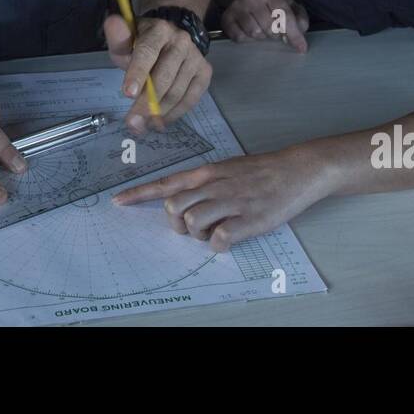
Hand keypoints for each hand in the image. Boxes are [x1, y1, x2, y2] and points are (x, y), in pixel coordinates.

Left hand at [104, 14, 211, 133]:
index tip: (128, 94)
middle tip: (132, 123)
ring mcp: (196, 57)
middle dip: (146, 103)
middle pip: (164, 77)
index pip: (147, 52)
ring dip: (159, 113)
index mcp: (159, 30)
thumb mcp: (127, 39)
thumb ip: (118, 38)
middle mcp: (181, 41)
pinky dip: (175, 114)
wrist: (171, 37)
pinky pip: (191, 99)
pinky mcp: (205, 72)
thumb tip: (112, 23)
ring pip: (177, 92)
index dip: (138, 73)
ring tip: (143, 125)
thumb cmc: (143, 43)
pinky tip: (160, 122)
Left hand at [112, 146, 332, 250]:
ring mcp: (231, 202)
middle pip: (173, 207)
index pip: (165, 183)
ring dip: (198, 234)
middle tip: (195, 226)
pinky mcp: (248, 220)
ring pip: (192, 222)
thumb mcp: (226, 168)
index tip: (117, 202)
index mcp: (206, 173)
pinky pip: (219, 238)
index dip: (138, 195)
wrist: (296, 170)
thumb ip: (203, 182)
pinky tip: (230, 238)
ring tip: (216, 230)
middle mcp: (214, 185)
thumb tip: (181, 200)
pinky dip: (219, 245)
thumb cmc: (261, 171)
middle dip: (177, 223)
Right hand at [221, 0, 309, 51]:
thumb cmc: (271, 3)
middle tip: (276, 32)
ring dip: (262, 36)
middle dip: (276, 35)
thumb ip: (299, 17)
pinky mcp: (226, 18)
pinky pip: (239, 38)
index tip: (301, 48)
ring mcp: (237, 7)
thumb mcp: (289, 4)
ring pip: (254, 33)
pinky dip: (247, 39)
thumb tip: (301, 31)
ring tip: (262, 29)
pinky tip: (249, 31)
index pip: (285, 17)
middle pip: (270, 28)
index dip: (295, 35)